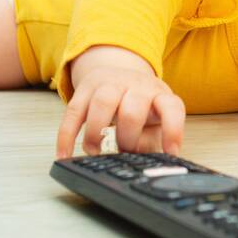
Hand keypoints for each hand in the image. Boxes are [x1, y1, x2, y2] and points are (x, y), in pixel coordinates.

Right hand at [55, 47, 185, 158]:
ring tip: (95, 152)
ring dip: (97, 133)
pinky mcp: (85, 88)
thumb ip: (150, 143)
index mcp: (159, 95)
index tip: (170, 153)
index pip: (171, 108)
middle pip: (133, 108)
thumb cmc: (140, 106)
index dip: (173, 131)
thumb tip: (141, 164)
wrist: (118, 73)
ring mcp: (110, 83)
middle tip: (122, 152)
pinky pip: (73, 110)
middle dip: (126, 137)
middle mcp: (136, 85)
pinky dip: (67, 135)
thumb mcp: (154, 122)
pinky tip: (64, 154)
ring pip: (103, 101)